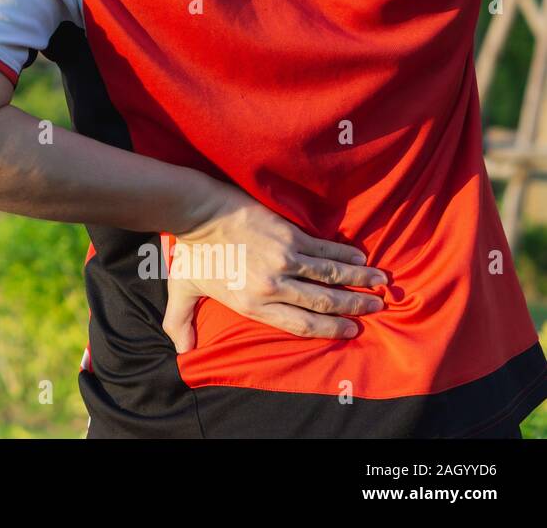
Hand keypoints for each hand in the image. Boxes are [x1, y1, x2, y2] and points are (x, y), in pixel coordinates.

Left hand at [163, 178, 386, 352]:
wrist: (198, 211)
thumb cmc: (192, 251)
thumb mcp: (182, 290)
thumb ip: (181, 321)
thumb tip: (183, 349)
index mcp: (254, 304)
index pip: (301, 324)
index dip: (330, 329)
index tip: (351, 330)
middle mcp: (274, 286)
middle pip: (323, 302)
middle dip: (353, 307)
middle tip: (376, 307)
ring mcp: (285, 260)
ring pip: (331, 276)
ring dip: (359, 281)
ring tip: (381, 284)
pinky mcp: (289, 235)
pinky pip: (325, 250)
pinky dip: (345, 256)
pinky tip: (361, 259)